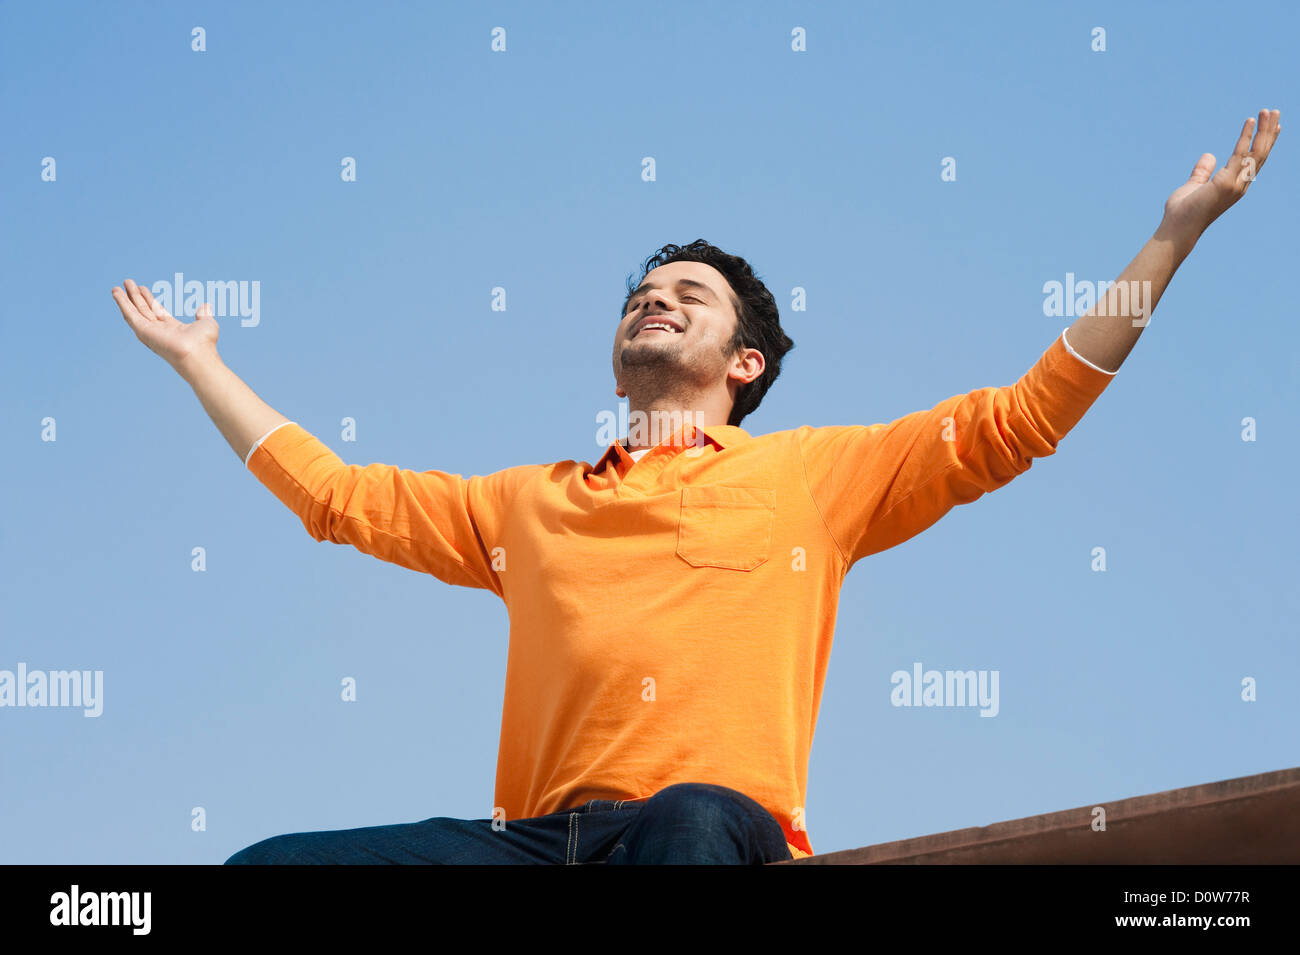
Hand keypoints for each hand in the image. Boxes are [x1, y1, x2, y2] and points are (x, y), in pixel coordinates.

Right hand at [112, 278, 219, 373]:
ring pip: (134, 312)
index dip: (149, 299)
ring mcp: (150, 332)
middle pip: (143, 310)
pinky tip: (117, 293)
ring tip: (117, 287)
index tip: (142, 288)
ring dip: (125, 299)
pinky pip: (129, 315)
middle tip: (128, 282)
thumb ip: (203, 314)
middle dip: (136, 297)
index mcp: (172, 329)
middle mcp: (159, 331)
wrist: (197, 353)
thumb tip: (206, 305)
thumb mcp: (206, 323)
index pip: (156, 311)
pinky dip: (122, 303)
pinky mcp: (143, 331)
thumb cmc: (204, 342)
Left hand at [1159, 108, 1280, 243]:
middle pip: (1261, 154)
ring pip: (1257, 151)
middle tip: (1275, 112)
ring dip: (1264, 130)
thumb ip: (1202, 171)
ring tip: (1268, 111)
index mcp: (1235, 186)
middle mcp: (1240, 185)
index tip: (1274, 127)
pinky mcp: (1226, 182)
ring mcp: (1235, 184)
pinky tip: (1250, 121)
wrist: (1176, 229)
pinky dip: (1246, 136)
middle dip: (1269, 132)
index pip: (1255, 161)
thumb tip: (1209, 155)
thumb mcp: (1193, 186)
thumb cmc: (1183, 212)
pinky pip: (1240, 153)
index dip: (1264, 143)